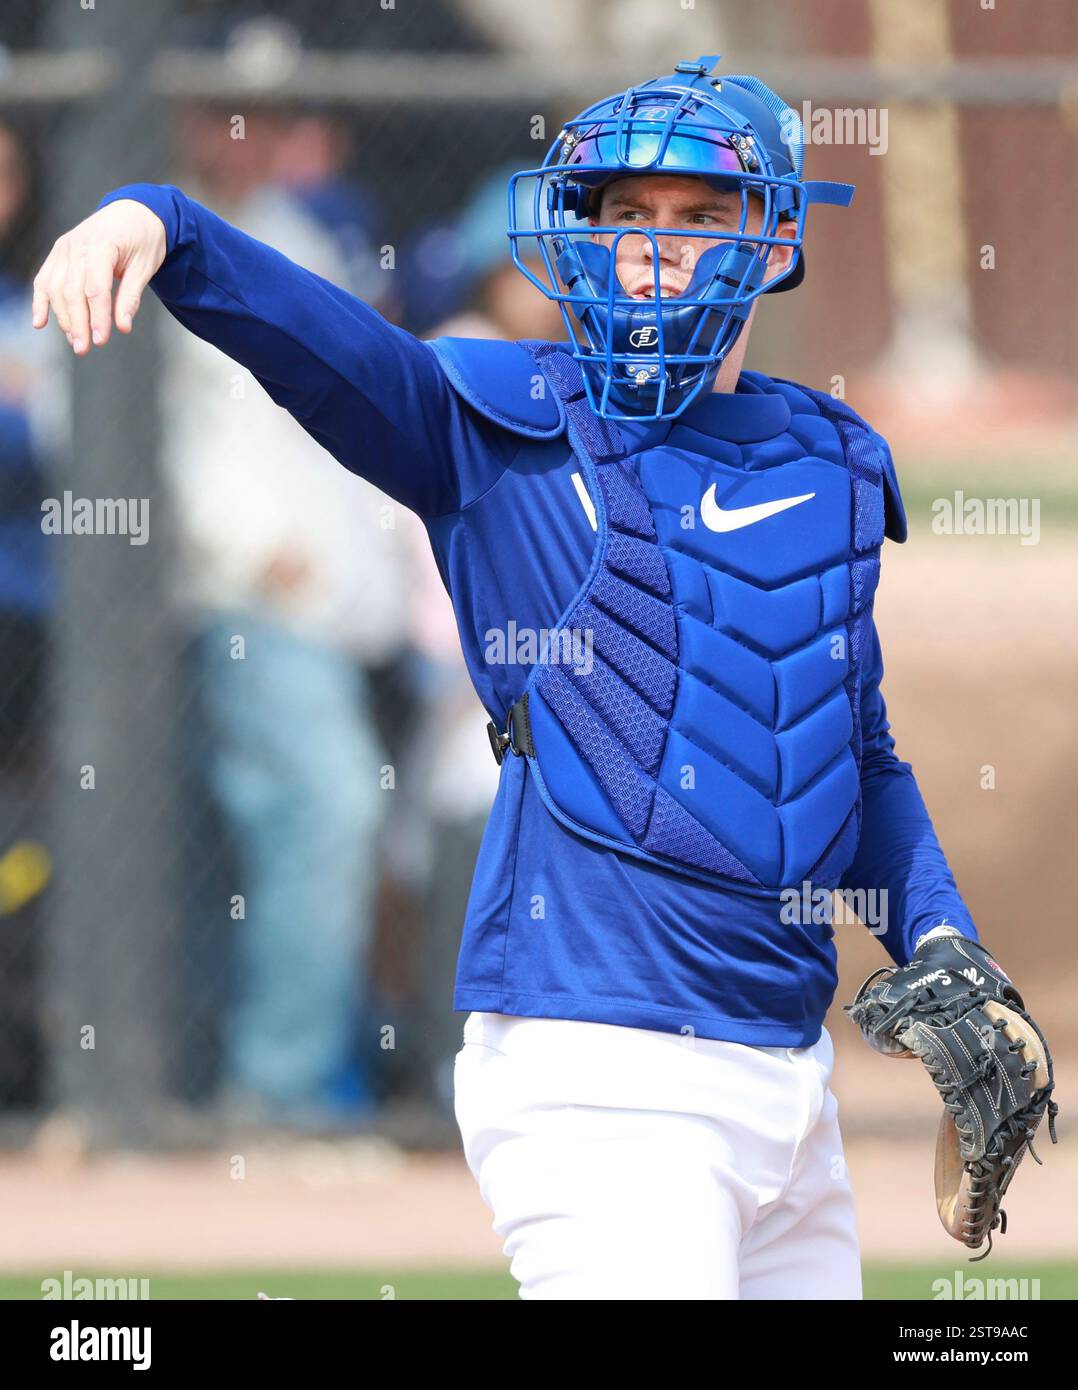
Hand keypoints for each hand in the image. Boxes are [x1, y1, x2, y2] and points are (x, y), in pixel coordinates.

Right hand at [31, 199, 166, 354]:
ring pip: (56, 288)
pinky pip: (44, 279)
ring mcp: (64, 248)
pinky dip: (40, 301)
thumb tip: (123, 327)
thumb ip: (131, 296)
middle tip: (84, 350)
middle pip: (72, 291)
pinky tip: (39, 323)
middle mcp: (77, 245)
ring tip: (75, 342)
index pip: (95, 288)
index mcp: (102, 245)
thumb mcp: (146, 266)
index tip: (101, 340)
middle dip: (77, 323)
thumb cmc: (144, 240)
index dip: (97, 316)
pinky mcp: (59, 253)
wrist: (134, 211)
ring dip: (62, 318)